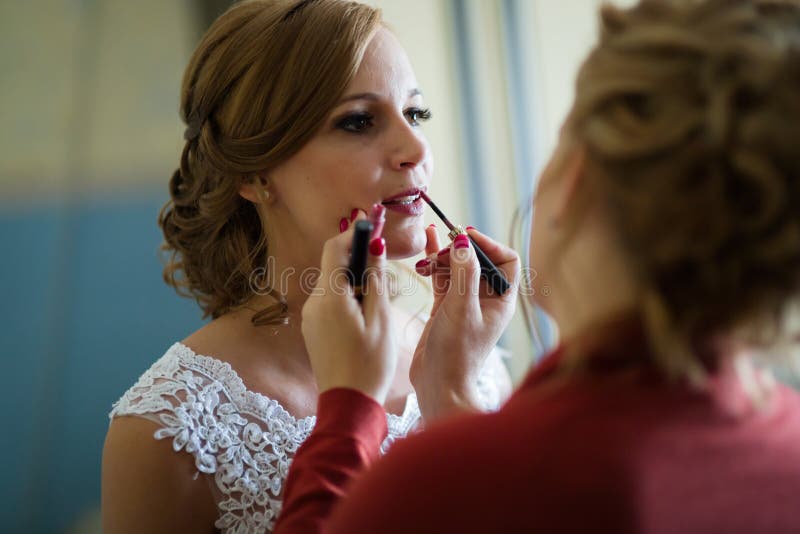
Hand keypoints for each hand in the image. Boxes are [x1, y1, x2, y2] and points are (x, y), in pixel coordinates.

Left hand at [301, 215, 396, 403]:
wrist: (349, 404)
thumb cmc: (370, 363)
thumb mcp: (381, 318)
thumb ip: (376, 278)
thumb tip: (375, 245)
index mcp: (330, 297)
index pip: (334, 248)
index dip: (353, 232)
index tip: (372, 223)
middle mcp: (314, 303)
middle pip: (334, 265)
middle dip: (358, 259)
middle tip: (384, 262)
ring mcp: (311, 317)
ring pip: (334, 284)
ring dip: (355, 281)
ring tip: (379, 301)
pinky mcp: (313, 329)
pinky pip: (330, 302)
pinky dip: (348, 298)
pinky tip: (366, 316)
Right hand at [411, 225, 519, 419]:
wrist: (439, 387)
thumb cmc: (457, 354)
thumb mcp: (461, 308)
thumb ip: (463, 272)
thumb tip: (463, 242)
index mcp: (502, 300)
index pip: (506, 259)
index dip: (488, 244)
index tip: (465, 237)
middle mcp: (486, 299)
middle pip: (478, 259)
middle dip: (460, 249)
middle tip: (442, 248)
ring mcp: (465, 302)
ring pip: (457, 267)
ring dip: (442, 257)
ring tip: (426, 258)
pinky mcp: (445, 308)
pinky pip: (442, 278)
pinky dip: (434, 266)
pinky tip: (423, 255)